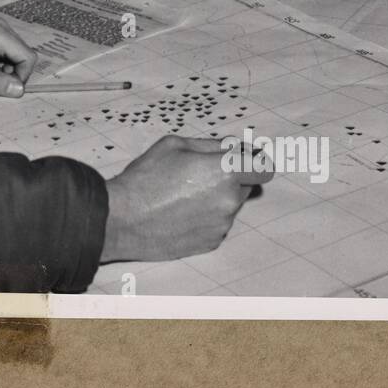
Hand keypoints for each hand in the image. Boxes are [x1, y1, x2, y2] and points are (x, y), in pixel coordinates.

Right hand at [100, 135, 273, 263]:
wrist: (123, 219)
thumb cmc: (145, 178)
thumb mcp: (175, 144)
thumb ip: (211, 145)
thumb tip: (232, 147)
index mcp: (225, 171)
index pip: (264, 168)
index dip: (255, 162)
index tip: (244, 160)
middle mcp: (229, 199)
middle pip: (247, 186)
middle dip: (232, 178)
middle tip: (202, 175)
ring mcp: (222, 224)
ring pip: (230, 206)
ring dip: (217, 198)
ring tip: (183, 195)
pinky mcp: (212, 242)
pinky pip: (218, 224)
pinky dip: (206, 217)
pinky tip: (181, 213)